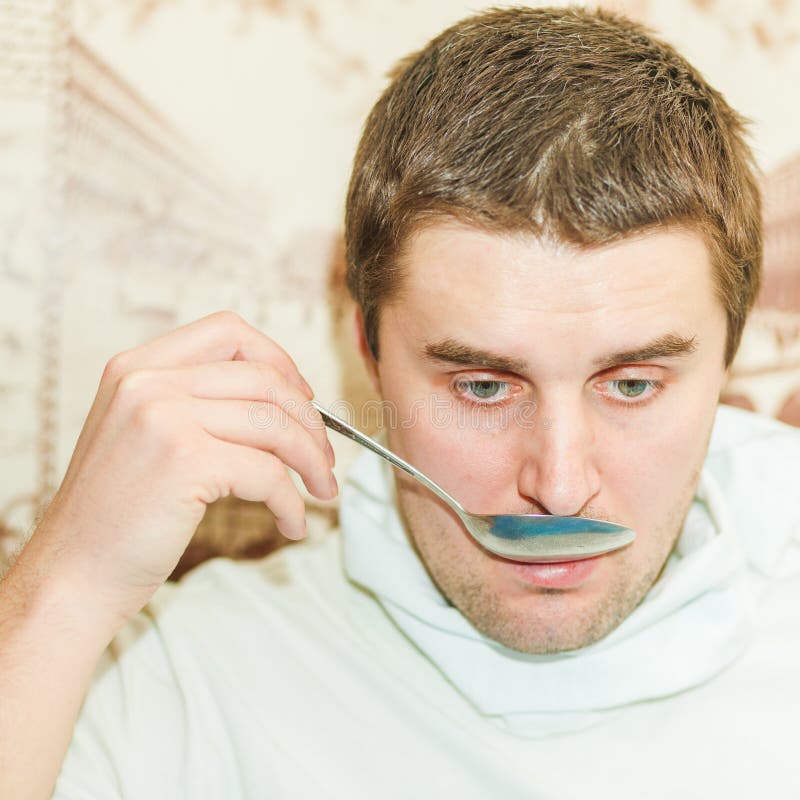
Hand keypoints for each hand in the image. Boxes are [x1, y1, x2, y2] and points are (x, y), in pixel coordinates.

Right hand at [26, 310, 336, 628]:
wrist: (74, 573)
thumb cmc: (116, 512)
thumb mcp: (143, 433)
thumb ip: (196, 402)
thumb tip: (282, 401)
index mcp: (137, 366)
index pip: (229, 331)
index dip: (278, 360)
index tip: (303, 397)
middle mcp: (147, 382)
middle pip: (264, 378)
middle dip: (309, 420)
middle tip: (324, 455)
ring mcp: (164, 417)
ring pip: (275, 423)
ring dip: (311, 459)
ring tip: (321, 488)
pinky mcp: (185, 461)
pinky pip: (268, 473)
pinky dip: (291, 501)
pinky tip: (291, 523)